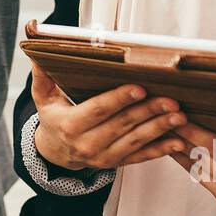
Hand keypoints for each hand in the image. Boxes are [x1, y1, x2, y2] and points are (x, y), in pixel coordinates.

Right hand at [31, 63, 188, 170]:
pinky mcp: (116, 164)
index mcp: (70, 125)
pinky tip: (178, 140)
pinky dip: (161, 150)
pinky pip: (140, 157)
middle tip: (170, 100)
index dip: (119, 99)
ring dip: (159, 129)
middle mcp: (87, 144)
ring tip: (179, 116)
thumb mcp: (43, 98)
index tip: (139, 88)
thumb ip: (42, 75)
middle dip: (148, 112)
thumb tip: (36, 51)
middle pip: (122, 125)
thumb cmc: (54, 118)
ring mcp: (103, 157)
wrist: (55, 153)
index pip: (98, 109)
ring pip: (135, 141)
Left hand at [167, 122, 215, 215]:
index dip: (196, 129)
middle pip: (203, 158)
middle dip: (182, 136)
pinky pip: (207, 184)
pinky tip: (182, 152)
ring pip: (199, 172)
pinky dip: (194, 166)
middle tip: (164, 116)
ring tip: (166, 130)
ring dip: (182, 152)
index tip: (180, 112)